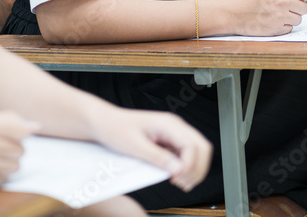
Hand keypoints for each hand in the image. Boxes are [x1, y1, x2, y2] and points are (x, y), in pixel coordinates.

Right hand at [0, 111, 38, 189]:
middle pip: (21, 148)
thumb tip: (35, 127)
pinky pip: (5, 178)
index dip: (25, 129)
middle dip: (14, 147)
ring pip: (16, 165)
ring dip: (9, 162)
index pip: (19, 127)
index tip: (27, 131)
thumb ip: (4, 122)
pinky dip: (0, 174)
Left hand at [90, 106, 211, 193]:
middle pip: (202, 147)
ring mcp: (173, 132)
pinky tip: (175, 175)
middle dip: (197, 168)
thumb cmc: (116, 129)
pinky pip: (186, 153)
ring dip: (193, 168)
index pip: (192, 145)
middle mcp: (174, 126)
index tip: (177, 178)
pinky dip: (185, 166)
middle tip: (184, 183)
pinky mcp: (168, 139)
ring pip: (197, 150)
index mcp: (168, 124)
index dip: (189, 165)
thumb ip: (157, 157)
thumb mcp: (135, 146)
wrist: (104, 123)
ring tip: (182, 182)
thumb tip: (177, 169)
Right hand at [227, 0, 306, 35]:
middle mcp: (281, 1)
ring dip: (290, 19)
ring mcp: (279, 16)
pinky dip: (283, 27)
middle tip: (283, 8)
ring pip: (298, 20)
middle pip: (304, 8)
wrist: (234, 14)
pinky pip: (289, 29)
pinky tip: (272, 22)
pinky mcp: (276, 29)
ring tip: (276, 15)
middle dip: (296, 9)